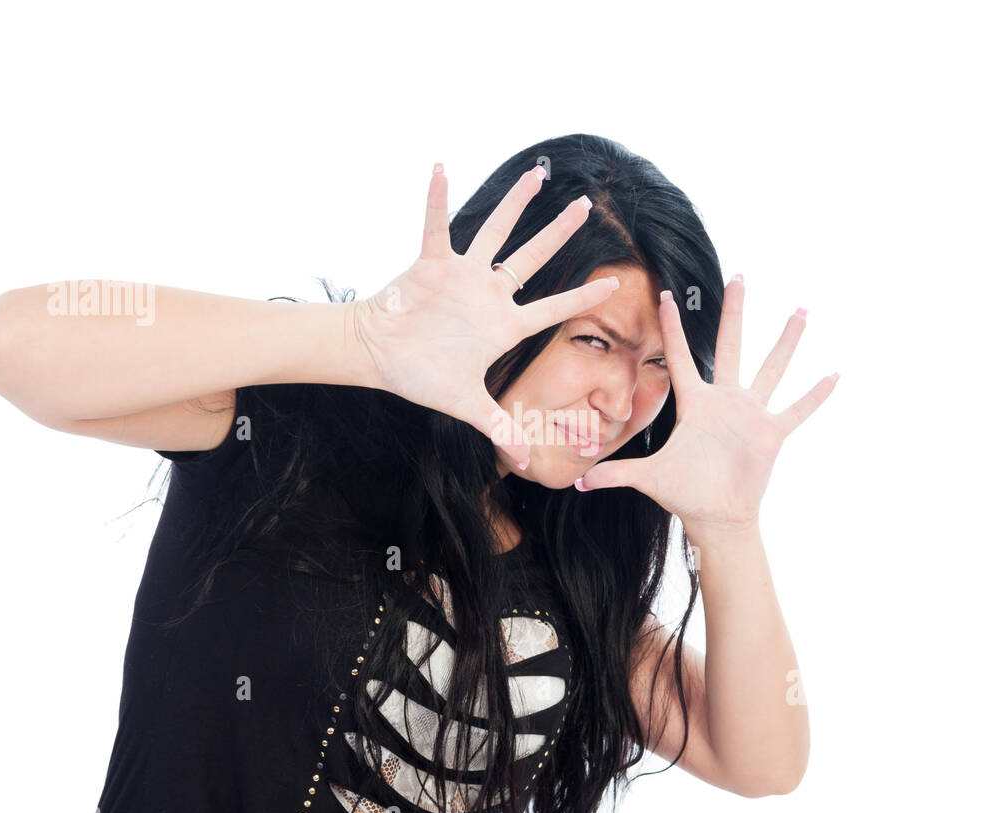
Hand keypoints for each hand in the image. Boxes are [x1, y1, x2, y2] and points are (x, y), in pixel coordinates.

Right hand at [348, 163, 618, 468]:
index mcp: (503, 325)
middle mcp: (489, 293)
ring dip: (515, 204)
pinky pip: (435, 224)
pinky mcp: (432, 263)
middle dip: (561, 233)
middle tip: (587, 206)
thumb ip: (499, 428)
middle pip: (534, 258)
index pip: (553, 308)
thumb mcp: (467, 405)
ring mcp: (463, 275)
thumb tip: (525, 463)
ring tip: (538, 175)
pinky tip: (441, 167)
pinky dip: (435, 197)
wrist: (379, 356)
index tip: (615, 284)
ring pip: (496, 231)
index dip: (583, 299)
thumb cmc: (421, 375)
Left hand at [575, 278, 837, 533]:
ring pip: (771, 368)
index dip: (672, 327)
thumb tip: (575, 481)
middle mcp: (724, 400)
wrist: (717, 517)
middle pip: (731, 345)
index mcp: (695, 403)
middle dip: (734, 312)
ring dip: (787, 341)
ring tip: (801, 310)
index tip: (667, 293)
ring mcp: (751, 413)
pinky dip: (816, 395)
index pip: (679, 356)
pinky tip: (835, 374)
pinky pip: (798, 409)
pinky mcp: (771, 433)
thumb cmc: (684, 493)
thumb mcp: (647, 478)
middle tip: (739, 276)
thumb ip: (613, 474)